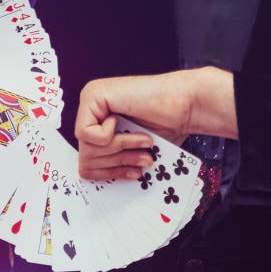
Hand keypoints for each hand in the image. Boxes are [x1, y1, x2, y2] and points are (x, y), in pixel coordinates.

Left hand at [75, 67, 236, 179]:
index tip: (133, 173)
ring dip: (119, 149)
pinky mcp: (93, 94)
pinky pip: (85, 133)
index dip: (110, 173)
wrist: (185, 104)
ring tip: (145, 143)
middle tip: (144, 158)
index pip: (88, 161)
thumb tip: (93, 177)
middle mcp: (92, 111)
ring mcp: (91, 100)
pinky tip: (131, 123)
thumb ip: (114, 159)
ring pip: (87, 148)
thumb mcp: (134, 149)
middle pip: (86, 157)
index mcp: (100, 124)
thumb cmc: (167, 124)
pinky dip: (110, 136)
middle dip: (117, 163)